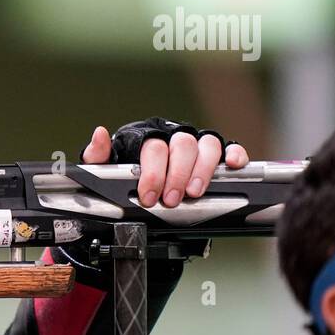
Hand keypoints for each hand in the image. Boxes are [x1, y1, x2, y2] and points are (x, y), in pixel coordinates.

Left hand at [82, 124, 249, 207]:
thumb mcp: (108, 166)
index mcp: (148, 137)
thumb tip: (99, 134)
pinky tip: (233, 165)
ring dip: (203, 170)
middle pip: (182, 146)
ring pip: (207, 146)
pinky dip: (234, 154)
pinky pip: (229, 147)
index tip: (148, 196)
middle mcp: (173, 137)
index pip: (154, 148)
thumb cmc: (127, 170)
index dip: (153, 173)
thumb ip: (100, 154)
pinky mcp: (216, 153)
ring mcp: (196, 143)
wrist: (143, 182)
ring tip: (194, 193)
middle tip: (171, 200)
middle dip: (177, 176)